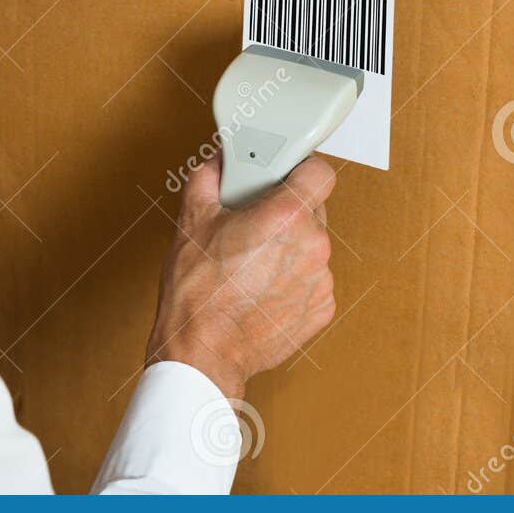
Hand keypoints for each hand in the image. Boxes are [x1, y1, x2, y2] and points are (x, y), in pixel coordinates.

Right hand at [145, 155, 336, 400]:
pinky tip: (262, 288)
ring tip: (253, 264)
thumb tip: (217, 162)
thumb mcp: (191, 220)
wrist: (202, 350)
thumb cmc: (197, 292)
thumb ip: (209, 177)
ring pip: (312, 247)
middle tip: (255, 224)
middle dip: (287, 212)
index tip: (290, 174)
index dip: (304, 169)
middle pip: (313, 210)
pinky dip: (293, 281)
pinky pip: (313, 280)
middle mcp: (312, 246)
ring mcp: (320, 280)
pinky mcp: (322, 309)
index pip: (321, 173)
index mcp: (287, 217)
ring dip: (290, 249)